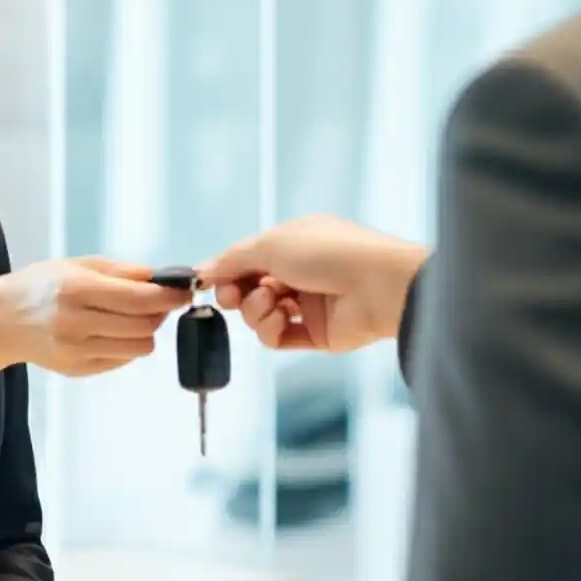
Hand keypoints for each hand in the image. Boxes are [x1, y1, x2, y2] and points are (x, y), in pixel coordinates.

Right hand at [0, 256, 191, 376]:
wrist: (2, 320)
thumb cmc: (42, 285)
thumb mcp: (78, 265)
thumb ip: (122, 272)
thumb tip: (162, 278)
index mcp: (77, 290)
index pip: (139, 298)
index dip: (168, 296)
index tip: (183, 291)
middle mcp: (76, 323)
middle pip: (144, 325)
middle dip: (161, 313)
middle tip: (161, 302)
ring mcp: (76, 351)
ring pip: (139, 347)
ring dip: (147, 331)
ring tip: (135, 317)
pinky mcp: (78, 370)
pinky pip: (123, 360)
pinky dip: (128, 346)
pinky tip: (113, 331)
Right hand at [198, 215, 427, 351]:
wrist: (378, 284)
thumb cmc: (329, 253)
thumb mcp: (271, 245)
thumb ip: (233, 260)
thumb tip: (202, 270)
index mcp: (293, 243)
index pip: (248, 260)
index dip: (226, 271)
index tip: (206, 281)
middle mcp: (300, 272)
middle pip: (250, 289)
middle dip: (236, 293)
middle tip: (233, 296)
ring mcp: (309, 304)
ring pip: (261, 315)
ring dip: (256, 310)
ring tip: (270, 302)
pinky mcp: (317, 333)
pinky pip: (279, 338)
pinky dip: (271, 331)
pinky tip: (279, 319)